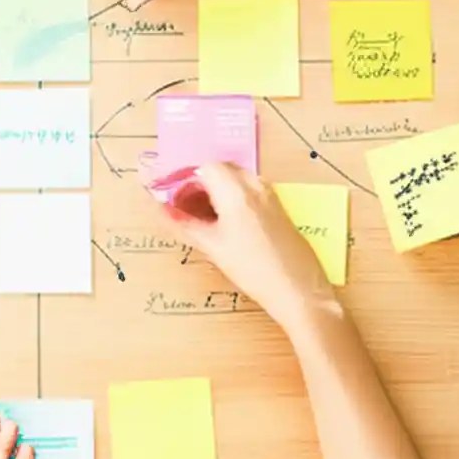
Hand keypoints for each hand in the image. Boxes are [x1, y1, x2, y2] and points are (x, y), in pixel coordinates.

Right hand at [153, 162, 335, 326]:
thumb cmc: (253, 270)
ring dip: (214, 191)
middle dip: (197, 184)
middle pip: (220, 170)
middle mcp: (255, 186)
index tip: (169, 195)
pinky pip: (249, 191)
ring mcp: (270, 196)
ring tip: (199, 217)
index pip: (204, 167)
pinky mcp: (278, 209)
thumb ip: (182, 224)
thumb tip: (158, 209)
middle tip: (180, 206)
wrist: (299, 292)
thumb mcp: (212, 247)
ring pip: (235, 180)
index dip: (183, 178)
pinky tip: (222, 224)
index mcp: (237, 191)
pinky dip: (230, 199)